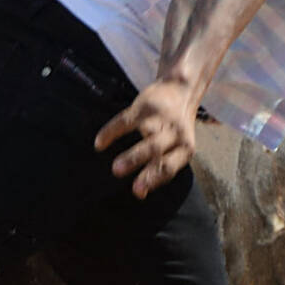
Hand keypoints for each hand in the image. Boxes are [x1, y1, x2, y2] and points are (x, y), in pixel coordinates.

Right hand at [96, 77, 201, 198]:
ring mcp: (159, 119)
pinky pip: (125, 121)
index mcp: (185, 148)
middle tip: (120, 175)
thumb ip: (162, 166)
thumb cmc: (175, 129)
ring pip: (144, 136)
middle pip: (156, 150)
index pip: (170, 166)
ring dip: (130, 154)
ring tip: (115, 169)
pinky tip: (99, 143)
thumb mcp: (178, 147)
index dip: (154, 179)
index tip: (138, 192)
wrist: (181, 90)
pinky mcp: (145, 106)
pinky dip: (111, 132)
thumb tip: (140, 194)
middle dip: (138, 163)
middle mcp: (175, 133)